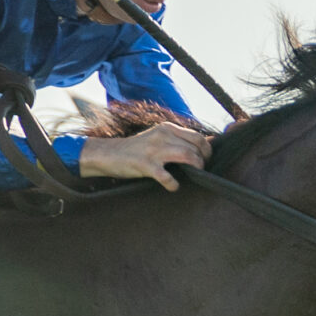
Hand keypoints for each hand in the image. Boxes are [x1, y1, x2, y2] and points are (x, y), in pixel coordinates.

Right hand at [77, 122, 208, 189]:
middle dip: (202, 161)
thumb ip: (178, 139)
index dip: (207, 151)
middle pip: (196, 148)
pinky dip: (173, 184)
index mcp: (167, 128)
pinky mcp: (145, 164)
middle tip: (199, 170)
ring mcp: (153, 150)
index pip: (198, 137)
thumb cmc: (139, 148)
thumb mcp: (159, 137)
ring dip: (195, 169)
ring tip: (191, 176)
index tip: (205, 160)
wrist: (108, 153)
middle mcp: (162, 136)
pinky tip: (173, 186)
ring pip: (187, 156)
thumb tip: (206, 144)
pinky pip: (167, 176)